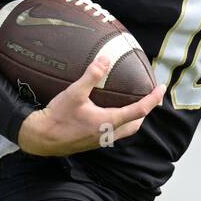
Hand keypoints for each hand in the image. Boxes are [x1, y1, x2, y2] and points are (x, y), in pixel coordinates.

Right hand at [18, 56, 164, 156]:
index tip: (161, 89)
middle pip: (135, 124)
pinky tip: (110, 113)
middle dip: (145, 111)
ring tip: (133, 104)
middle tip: (149, 97)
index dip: (153, 99)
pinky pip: (113, 133)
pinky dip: (120, 122)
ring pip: (125, 130)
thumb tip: (105, 59)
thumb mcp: (74, 93)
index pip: (139, 110)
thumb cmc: (57, 118)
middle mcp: (108, 134)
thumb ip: (91, 76)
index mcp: (108, 122)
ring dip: (133, 118)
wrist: (40, 139)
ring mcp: (100, 140)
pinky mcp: (92, 142)